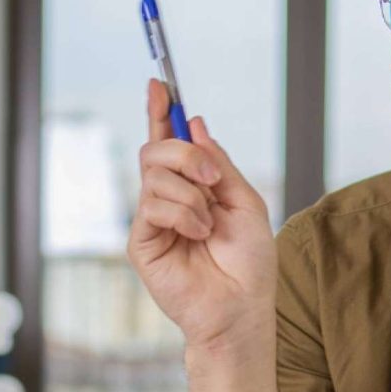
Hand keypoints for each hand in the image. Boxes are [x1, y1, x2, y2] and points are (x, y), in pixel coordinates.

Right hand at [127, 79, 276, 348]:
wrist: (240, 308)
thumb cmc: (248, 263)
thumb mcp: (244, 202)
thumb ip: (218, 164)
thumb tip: (196, 124)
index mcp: (194, 187)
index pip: (169, 142)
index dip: (162, 112)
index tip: (159, 84)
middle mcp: (169, 198)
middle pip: (155, 150)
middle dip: (185, 153)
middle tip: (212, 179)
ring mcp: (153, 220)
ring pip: (153, 175)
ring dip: (191, 195)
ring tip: (208, 226)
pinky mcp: (142, 242)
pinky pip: (152, 206)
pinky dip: (182, 214)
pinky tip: (197, 235)